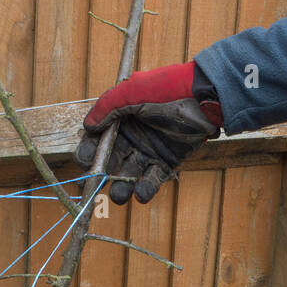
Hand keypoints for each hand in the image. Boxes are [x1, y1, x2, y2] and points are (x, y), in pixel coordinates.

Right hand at [75, 60, 222, 204]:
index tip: (84, 162)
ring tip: (120, 196)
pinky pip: (152, 179)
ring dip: (122, 187)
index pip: (97, 139)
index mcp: (120, 119)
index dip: (88, 150)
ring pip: (129, 174)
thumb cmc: (166, 89)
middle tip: (95, 187)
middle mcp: (132, 137)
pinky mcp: (167, 162)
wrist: (202, 97)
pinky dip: (145, 189)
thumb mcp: (131, 92)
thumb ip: (107, 106)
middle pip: (110, 161)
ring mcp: (149, 150)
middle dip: (101, 175)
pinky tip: (140, 195)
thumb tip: (88, 126)